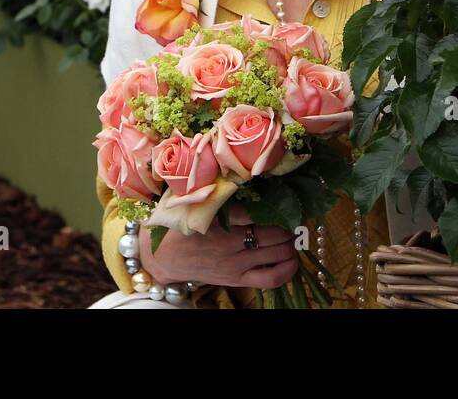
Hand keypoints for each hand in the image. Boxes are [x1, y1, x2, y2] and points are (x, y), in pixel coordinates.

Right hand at [138, 204, 298, 289]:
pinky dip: (288, 269)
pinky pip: (270, 278)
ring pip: (277, 252)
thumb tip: (249, 177)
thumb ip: (220, 192)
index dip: (278, 202)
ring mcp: (235, 263)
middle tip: (293, 216)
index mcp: (219, 219)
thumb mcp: (195, 203)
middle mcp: (230, 243)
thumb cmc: (182, 225)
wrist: (163, 258)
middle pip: (275, 232)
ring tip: (293, 233)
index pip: (256, 210)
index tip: (286, 197)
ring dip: (291, 242)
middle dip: (290, 223)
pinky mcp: (236, 279)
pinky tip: (293, 258)